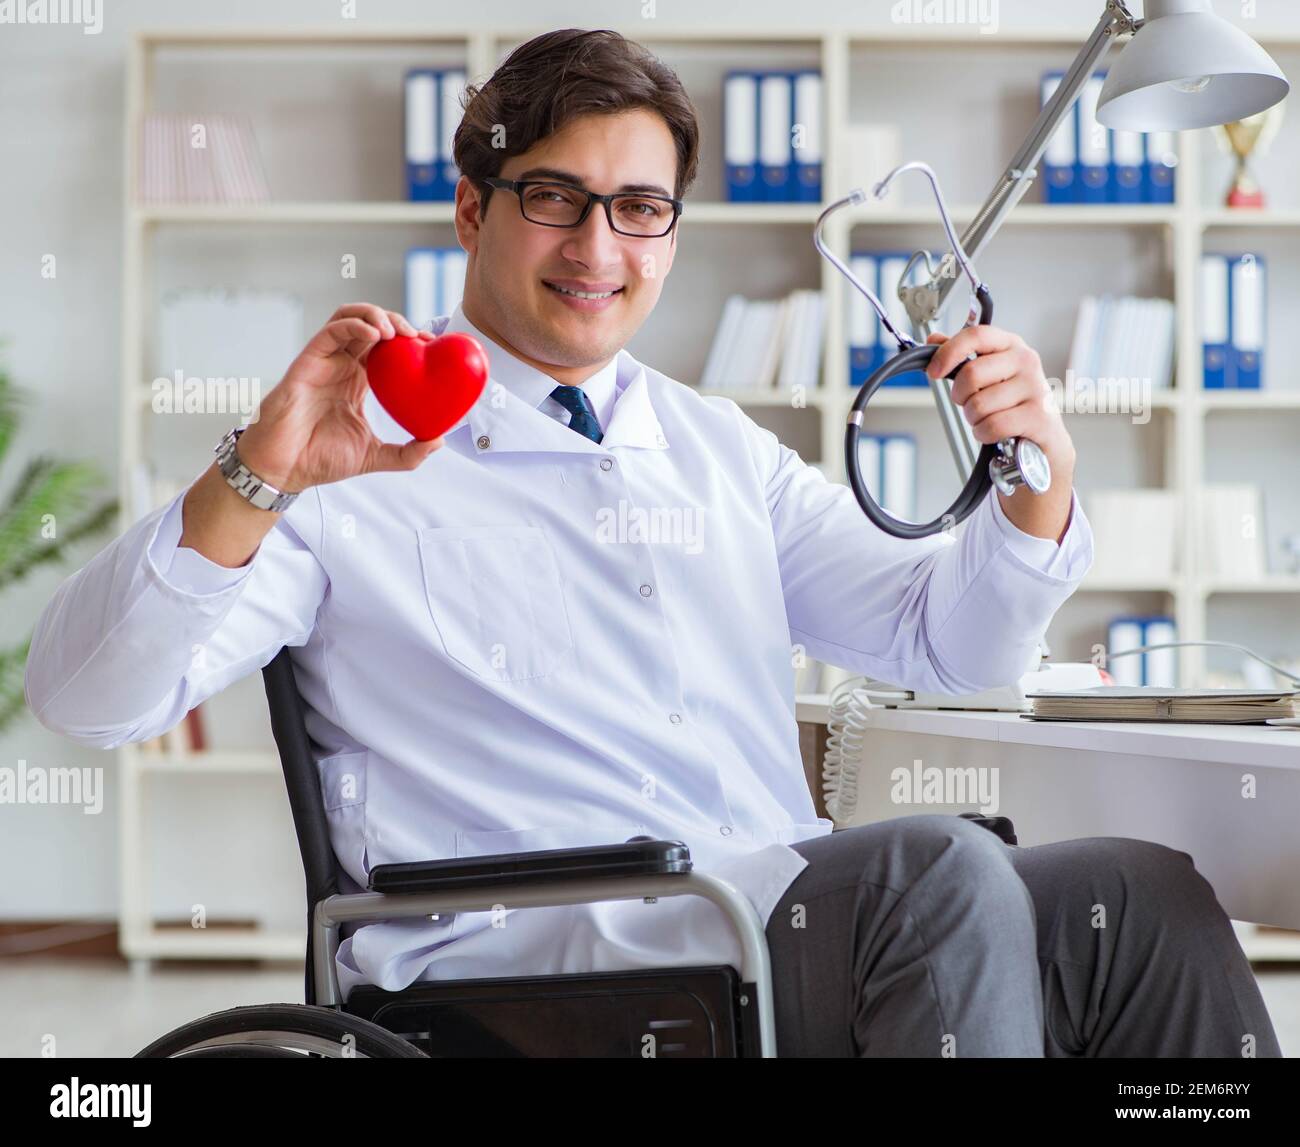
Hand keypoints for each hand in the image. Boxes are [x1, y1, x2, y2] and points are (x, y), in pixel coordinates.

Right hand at [235, 303, 444, 492]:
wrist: (283, 469)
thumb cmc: (320, 460)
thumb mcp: (374, 457)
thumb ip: (408, 453)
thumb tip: (438, 441)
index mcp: (358, 382)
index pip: (387, 349)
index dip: (410, 341)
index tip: (432, 346)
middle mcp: (342, 366)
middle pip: (371, 326)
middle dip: (398, 322)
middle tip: (419, 337)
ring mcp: (325, 361)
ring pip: (350, 318)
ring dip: (376, 315)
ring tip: (396, 331)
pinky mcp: (308, 361)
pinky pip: (332, 331)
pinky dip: (356, 325)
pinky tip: (376, 335)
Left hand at [925, 325, 1076, 541]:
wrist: (1045, 439)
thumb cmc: (1013, 404)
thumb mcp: (989, 375)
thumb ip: (963, 356)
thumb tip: (934, 339)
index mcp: (1011, 345)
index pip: (976, 335)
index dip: (948, 352)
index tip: (933, 371)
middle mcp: (1026, 361)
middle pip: (971, 374)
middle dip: (960, 397)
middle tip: (969, 404)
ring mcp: (1035, 387)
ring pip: (978, 405)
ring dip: (974, 419)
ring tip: (989, 419)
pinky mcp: (1038, 416)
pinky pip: (991, 425)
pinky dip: (984, 434)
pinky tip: (995, 433)